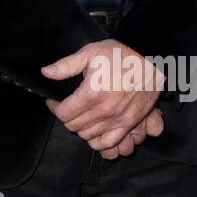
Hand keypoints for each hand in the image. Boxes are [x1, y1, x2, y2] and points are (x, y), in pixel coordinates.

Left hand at [41, 39, 164, 152]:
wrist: (150, 59)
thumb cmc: (121, 54)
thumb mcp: (90, 53)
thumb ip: (66, 65)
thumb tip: (46, 72)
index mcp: (92, 93)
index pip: (63, 114)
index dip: (54, 107)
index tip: (55, 101)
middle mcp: (104, 110)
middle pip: (73, 126)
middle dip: (67, 116)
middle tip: (69, 106)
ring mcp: (117, 120)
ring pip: (87, 136)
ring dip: (81, 127)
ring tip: (81, 115)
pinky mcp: (129, 124)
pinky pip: (108, 144)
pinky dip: (98, 141)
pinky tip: (94, 130)